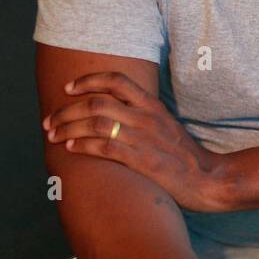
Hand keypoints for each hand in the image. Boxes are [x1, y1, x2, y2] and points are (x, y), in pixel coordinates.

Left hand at [43, 72, 227, 211]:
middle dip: (66, 110)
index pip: (117, 80)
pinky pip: (105, 147)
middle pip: (97, 102)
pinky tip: (71, 148)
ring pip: (96, 123)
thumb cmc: (184, 156)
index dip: (88, 80)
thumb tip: (112, 114)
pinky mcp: (143, 161)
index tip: (68, 88)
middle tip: (50, 121)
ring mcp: (144, 139)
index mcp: (153, 106)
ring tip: (53, 136)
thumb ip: (142, 117)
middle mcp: (146, 118)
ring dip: (68, 128)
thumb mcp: (166, 126)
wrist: (208, 179)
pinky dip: (83, 145)